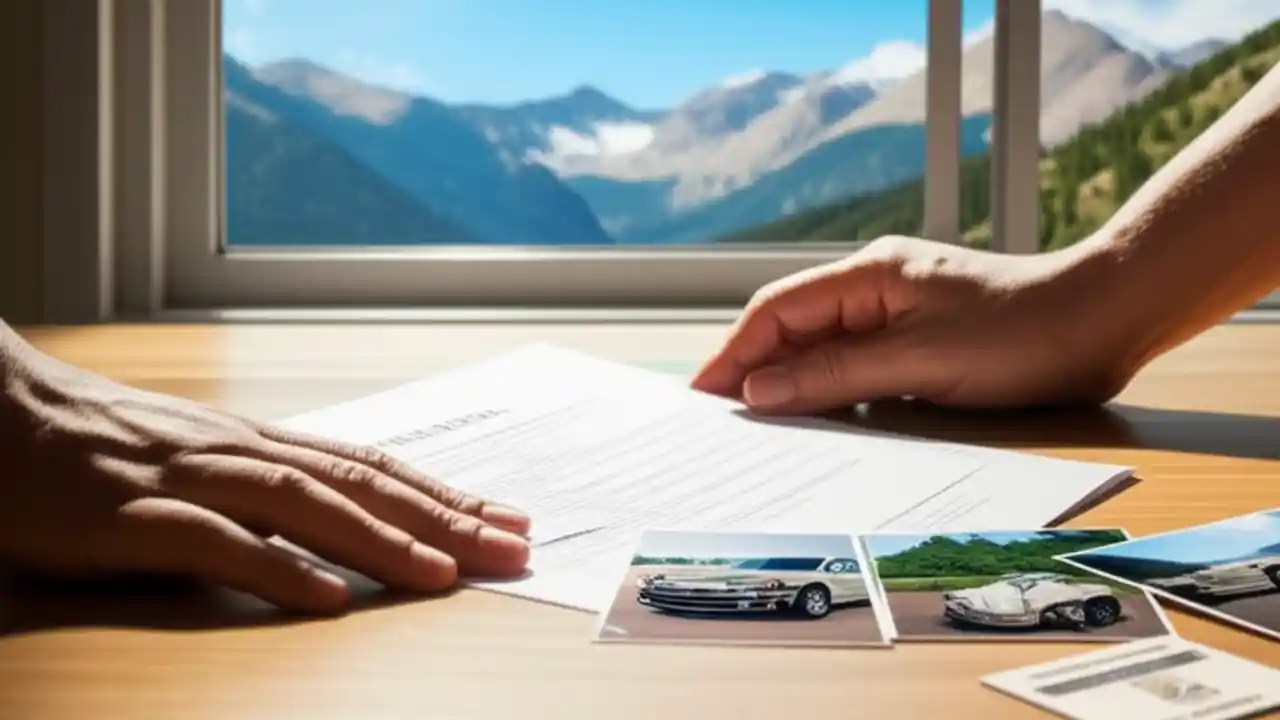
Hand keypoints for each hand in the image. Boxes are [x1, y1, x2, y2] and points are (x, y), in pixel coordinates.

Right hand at [0, 337, 530, 612]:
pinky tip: (329, 598)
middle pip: (361, 484)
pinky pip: (215, 546)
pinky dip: (277, 569)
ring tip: (444, 574)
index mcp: (259, 443)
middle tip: (513, 549)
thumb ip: (266, 483)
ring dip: (381, 541)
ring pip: (304, 506)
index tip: (507, 517)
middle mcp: (240, 453)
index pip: (373, 466)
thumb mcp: (199, 458)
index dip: (446, 493)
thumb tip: (343, 519)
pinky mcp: (132, 519)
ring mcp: (188, 482)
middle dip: (444, 519)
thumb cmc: (99, 443)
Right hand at [693, 235, 1141, 412]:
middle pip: (792, 328)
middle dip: (753, 371)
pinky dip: (832, 392)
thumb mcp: (920, 359)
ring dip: (792, 385)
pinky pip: (857, 365)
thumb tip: (759, 389)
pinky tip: (821, 423)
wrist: (1104, 319)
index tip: (702, 397)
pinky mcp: (918, 339)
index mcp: (867, 273)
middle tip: (721, 424)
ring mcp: (896, 312)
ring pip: (823, 349)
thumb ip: (834, 373)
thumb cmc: (1021, 332)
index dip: (733, 353)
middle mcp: (874, 286)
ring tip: (760, 430)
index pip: (776, 310)